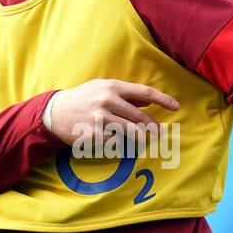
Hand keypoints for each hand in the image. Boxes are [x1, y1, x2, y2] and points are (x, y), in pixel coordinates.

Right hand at [45, 79, 178, 145]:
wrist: (55, 111)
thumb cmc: (83, 99)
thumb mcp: (102, 88)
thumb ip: (126, 94)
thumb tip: (149, 100)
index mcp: (112, 87)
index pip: (144, 92)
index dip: (163, 100)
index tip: (176, 107)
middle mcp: (107, 101)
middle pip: (141, 117)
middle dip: (153, 127)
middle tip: (158, 133)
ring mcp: (100, 118)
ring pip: (131, 133)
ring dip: (142, 140)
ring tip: (144, 142)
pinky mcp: (94, 134)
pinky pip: (116, 144)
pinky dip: (122, 146)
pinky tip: (122, 146)